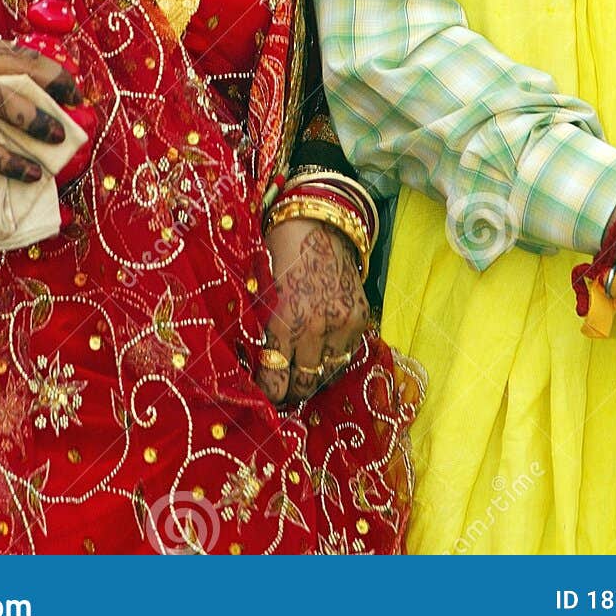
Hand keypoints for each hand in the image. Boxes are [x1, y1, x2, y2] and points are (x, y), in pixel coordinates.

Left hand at [256, 218, 368, 406]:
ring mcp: (342, 324)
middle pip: (303, 385)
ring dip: (314, 376)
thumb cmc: (277, 253)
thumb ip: (261, 332)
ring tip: (302, 371)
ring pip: (327, 374)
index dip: (267, 392)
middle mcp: (315, 329)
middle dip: (290, 389)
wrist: (317, 221)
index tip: (263, 393)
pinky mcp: (360, 318)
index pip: (275, 382)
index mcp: (283, 321)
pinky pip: (347, 354)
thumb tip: (255, 369)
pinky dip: (334, 356)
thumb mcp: (261, 294)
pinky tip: (322, 348)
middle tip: (282, 387)